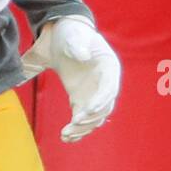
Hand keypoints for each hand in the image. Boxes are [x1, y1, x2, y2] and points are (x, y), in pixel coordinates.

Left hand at [20, 15, 119, 142]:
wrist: (61, 34)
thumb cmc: (71, 32)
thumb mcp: (74, 35)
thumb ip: (77, 44)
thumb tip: (82, 56)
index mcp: (108, 67)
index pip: (109, 88)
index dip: (100, 101)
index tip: (86, 111)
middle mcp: (105, 83)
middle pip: (103, 107)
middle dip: (90, 118)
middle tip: (73, 124)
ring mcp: (93, 93)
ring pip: (94, 118)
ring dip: (82, 129)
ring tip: (66, 135)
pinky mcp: (81, 100)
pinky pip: (82, 119)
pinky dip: (76, 129)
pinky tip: (65, 138)